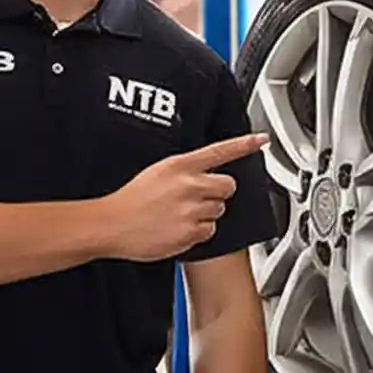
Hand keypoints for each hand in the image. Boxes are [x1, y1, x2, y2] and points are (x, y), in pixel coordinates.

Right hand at [101, 133, 268, 261]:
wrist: (112, 224)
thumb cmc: (130, 200)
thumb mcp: (157, 172)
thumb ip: (183, 171)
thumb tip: (203, 174)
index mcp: (180, 165)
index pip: (220, 151)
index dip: (244, 145)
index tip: (261, 139)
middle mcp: (189, 185)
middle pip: (228, 186)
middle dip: (218, 192)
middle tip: (197, 198)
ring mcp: (191, 210)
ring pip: (219, 210)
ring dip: (206, 213)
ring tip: (180, 215)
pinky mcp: (191, 233)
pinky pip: (209, 232)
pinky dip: (198, 233)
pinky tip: (178, 229)